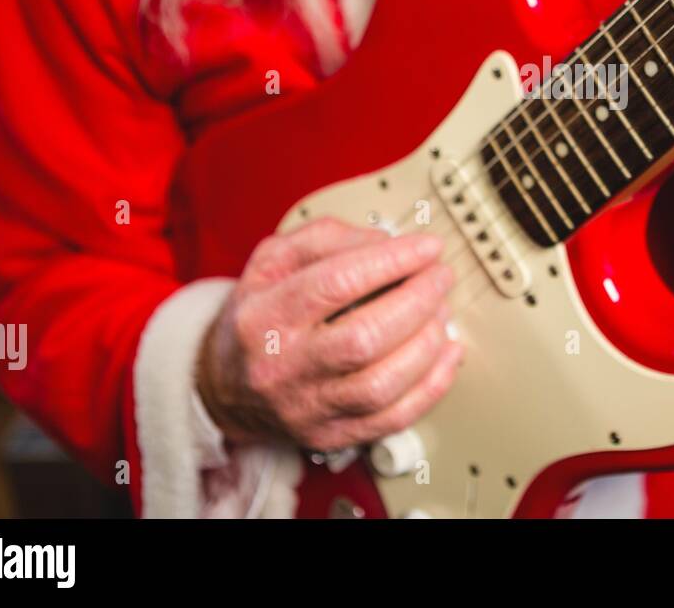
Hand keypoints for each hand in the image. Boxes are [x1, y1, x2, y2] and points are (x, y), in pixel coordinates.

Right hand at [196, 219, 460, 451]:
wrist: (225, 388)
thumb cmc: (259, 317)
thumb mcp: (272, 261)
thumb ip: (326, 239)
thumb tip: (385, 242)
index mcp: (265, 316)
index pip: (335, 284)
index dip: (391, 261)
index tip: (426, 247)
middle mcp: (283, 367)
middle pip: (364, 338)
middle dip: (418, 300)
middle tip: (440, 276)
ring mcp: (309, 407)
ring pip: (382, 383)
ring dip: (428, 342)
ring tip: (441, 311)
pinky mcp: (332, 435)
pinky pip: (394, 418)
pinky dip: (433, 384)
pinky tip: (448, 353)